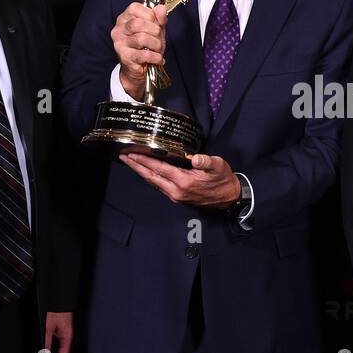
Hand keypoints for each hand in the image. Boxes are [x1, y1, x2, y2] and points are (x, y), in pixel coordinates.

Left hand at [44, 312, 73, 352]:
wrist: (56, 297)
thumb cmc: (55, 310)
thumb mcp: (47, 328)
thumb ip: (46, 343)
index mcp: (67, 337)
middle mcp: (66, 336)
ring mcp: (62, 333)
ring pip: (57, 350)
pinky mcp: (58, 330)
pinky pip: (55, 344)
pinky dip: (50, 351)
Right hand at [111, 1, 167, 100]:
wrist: (138, 69)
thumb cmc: (146, 47)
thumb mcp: (155, 29)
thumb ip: (159, 18)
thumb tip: (161, 9)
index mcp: (124, 18)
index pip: (135, 8)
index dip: (151, 15)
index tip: (156, 24)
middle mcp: (119, 29)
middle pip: (139, 23)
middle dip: (155, 31)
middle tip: (158, 39)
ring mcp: (120, 43)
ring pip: (142, 38)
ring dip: (156, 45)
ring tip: (157, 50)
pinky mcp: (125, 57)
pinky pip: (144, 54)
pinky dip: (155, 57)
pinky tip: (157, 59)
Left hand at [121, 151, 241, 208]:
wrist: (229, 198)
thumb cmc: (223, 179)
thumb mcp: (218, 166)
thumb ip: (207, 161)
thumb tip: (196, 158)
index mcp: (184, 182)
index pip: (159, 168)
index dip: (144, 161)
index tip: (131, 154)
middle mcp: (176, 191)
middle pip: (151, 177)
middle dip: (136, 166)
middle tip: (123, 157)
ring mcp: (176, 196)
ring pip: (153, 183)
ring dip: (141, 172)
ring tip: (131, 163)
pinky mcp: (178, 197)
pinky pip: (159, 186)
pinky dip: (150, 177)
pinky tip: (146, 172)